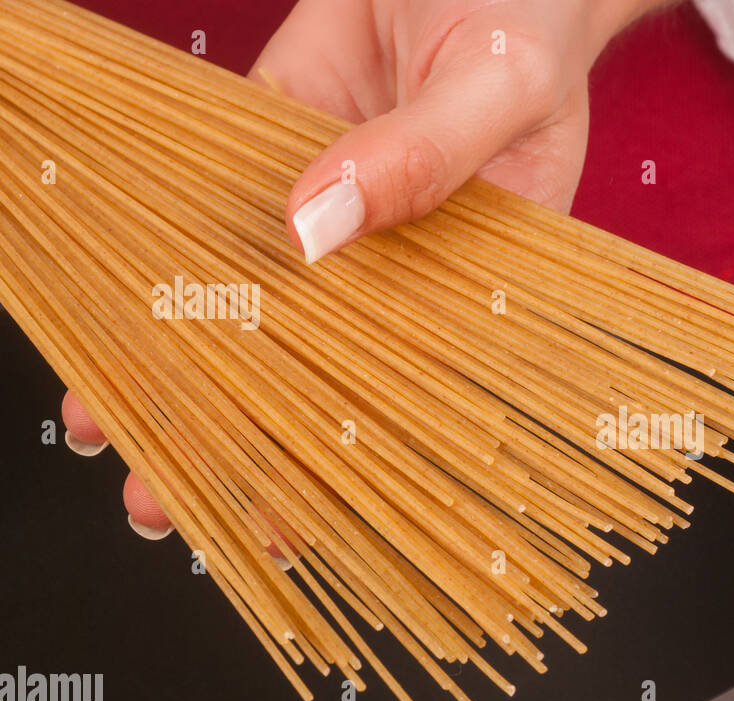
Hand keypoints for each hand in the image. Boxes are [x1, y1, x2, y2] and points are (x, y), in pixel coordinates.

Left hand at [62, 0, 667, 537]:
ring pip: (244, 299)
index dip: (346, 463)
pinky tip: (109, 304)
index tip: (282, 523)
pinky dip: (155, 255)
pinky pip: (207, 206)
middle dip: (234, 434)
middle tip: (165, 498)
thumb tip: (316, 225)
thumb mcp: (498, 82)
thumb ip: (423, 153)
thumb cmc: (530, 12)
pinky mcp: (270, 139)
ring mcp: (328, 200)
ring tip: (111, 426)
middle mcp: (396, 256)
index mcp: (478, 276)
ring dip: (176, 361)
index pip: (408, 392)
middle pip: (311, 366)